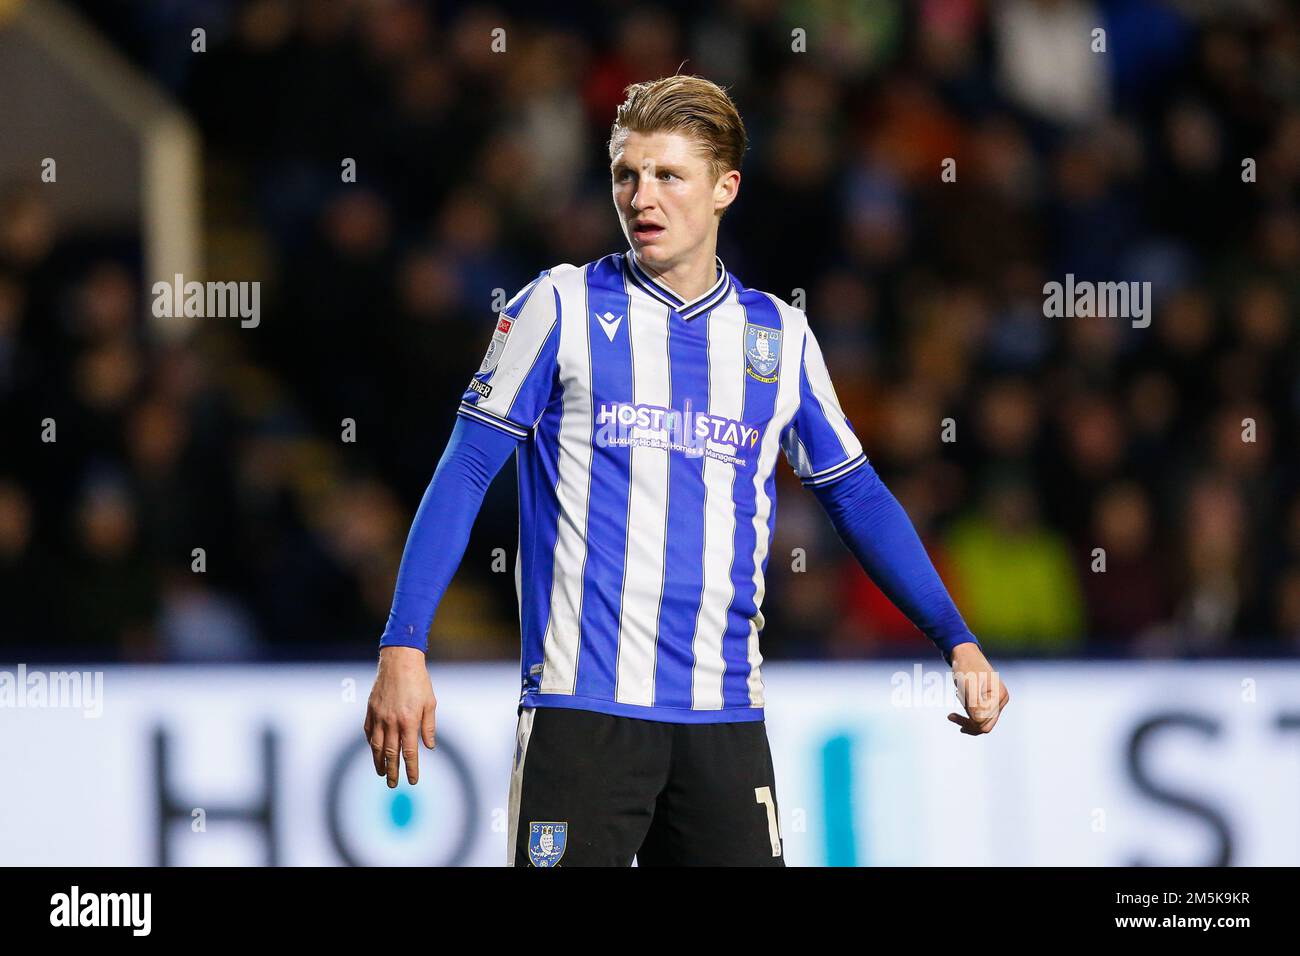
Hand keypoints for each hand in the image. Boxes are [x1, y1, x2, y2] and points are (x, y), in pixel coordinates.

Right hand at [364, 645, 437, 787]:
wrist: (399, 661)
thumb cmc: (418, 681)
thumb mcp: (430, 703)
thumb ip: (428, 726)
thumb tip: (429, 746)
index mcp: (409, 721)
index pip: (409, 752)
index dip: (411, 768)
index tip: (413, 780)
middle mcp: (391, 721)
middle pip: (391, 754)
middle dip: (392, 771)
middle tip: (393, 784)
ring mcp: (378, 716)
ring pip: (376, 746)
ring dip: (379, 762)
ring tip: (381, 772)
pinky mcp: (370, 710)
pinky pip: (369, 732)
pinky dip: (371, 744)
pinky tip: (374, 750)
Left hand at [947, 642, 1008, 735]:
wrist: (964, 653)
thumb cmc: (966, 667)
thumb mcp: (968, 686)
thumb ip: (975, 705)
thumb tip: (978, 723)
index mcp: (1000, 696)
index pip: (984, 722)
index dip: (968, 722)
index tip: (950, 715)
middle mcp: (1001, 700)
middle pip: (985, 725)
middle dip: (968, 723)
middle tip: (951, 717)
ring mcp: (995, 700)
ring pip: (981, 722)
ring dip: (966, 720)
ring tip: (952, 715)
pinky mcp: (988, 700)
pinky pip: (979, 716)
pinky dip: (967, 717)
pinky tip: (956, 715)